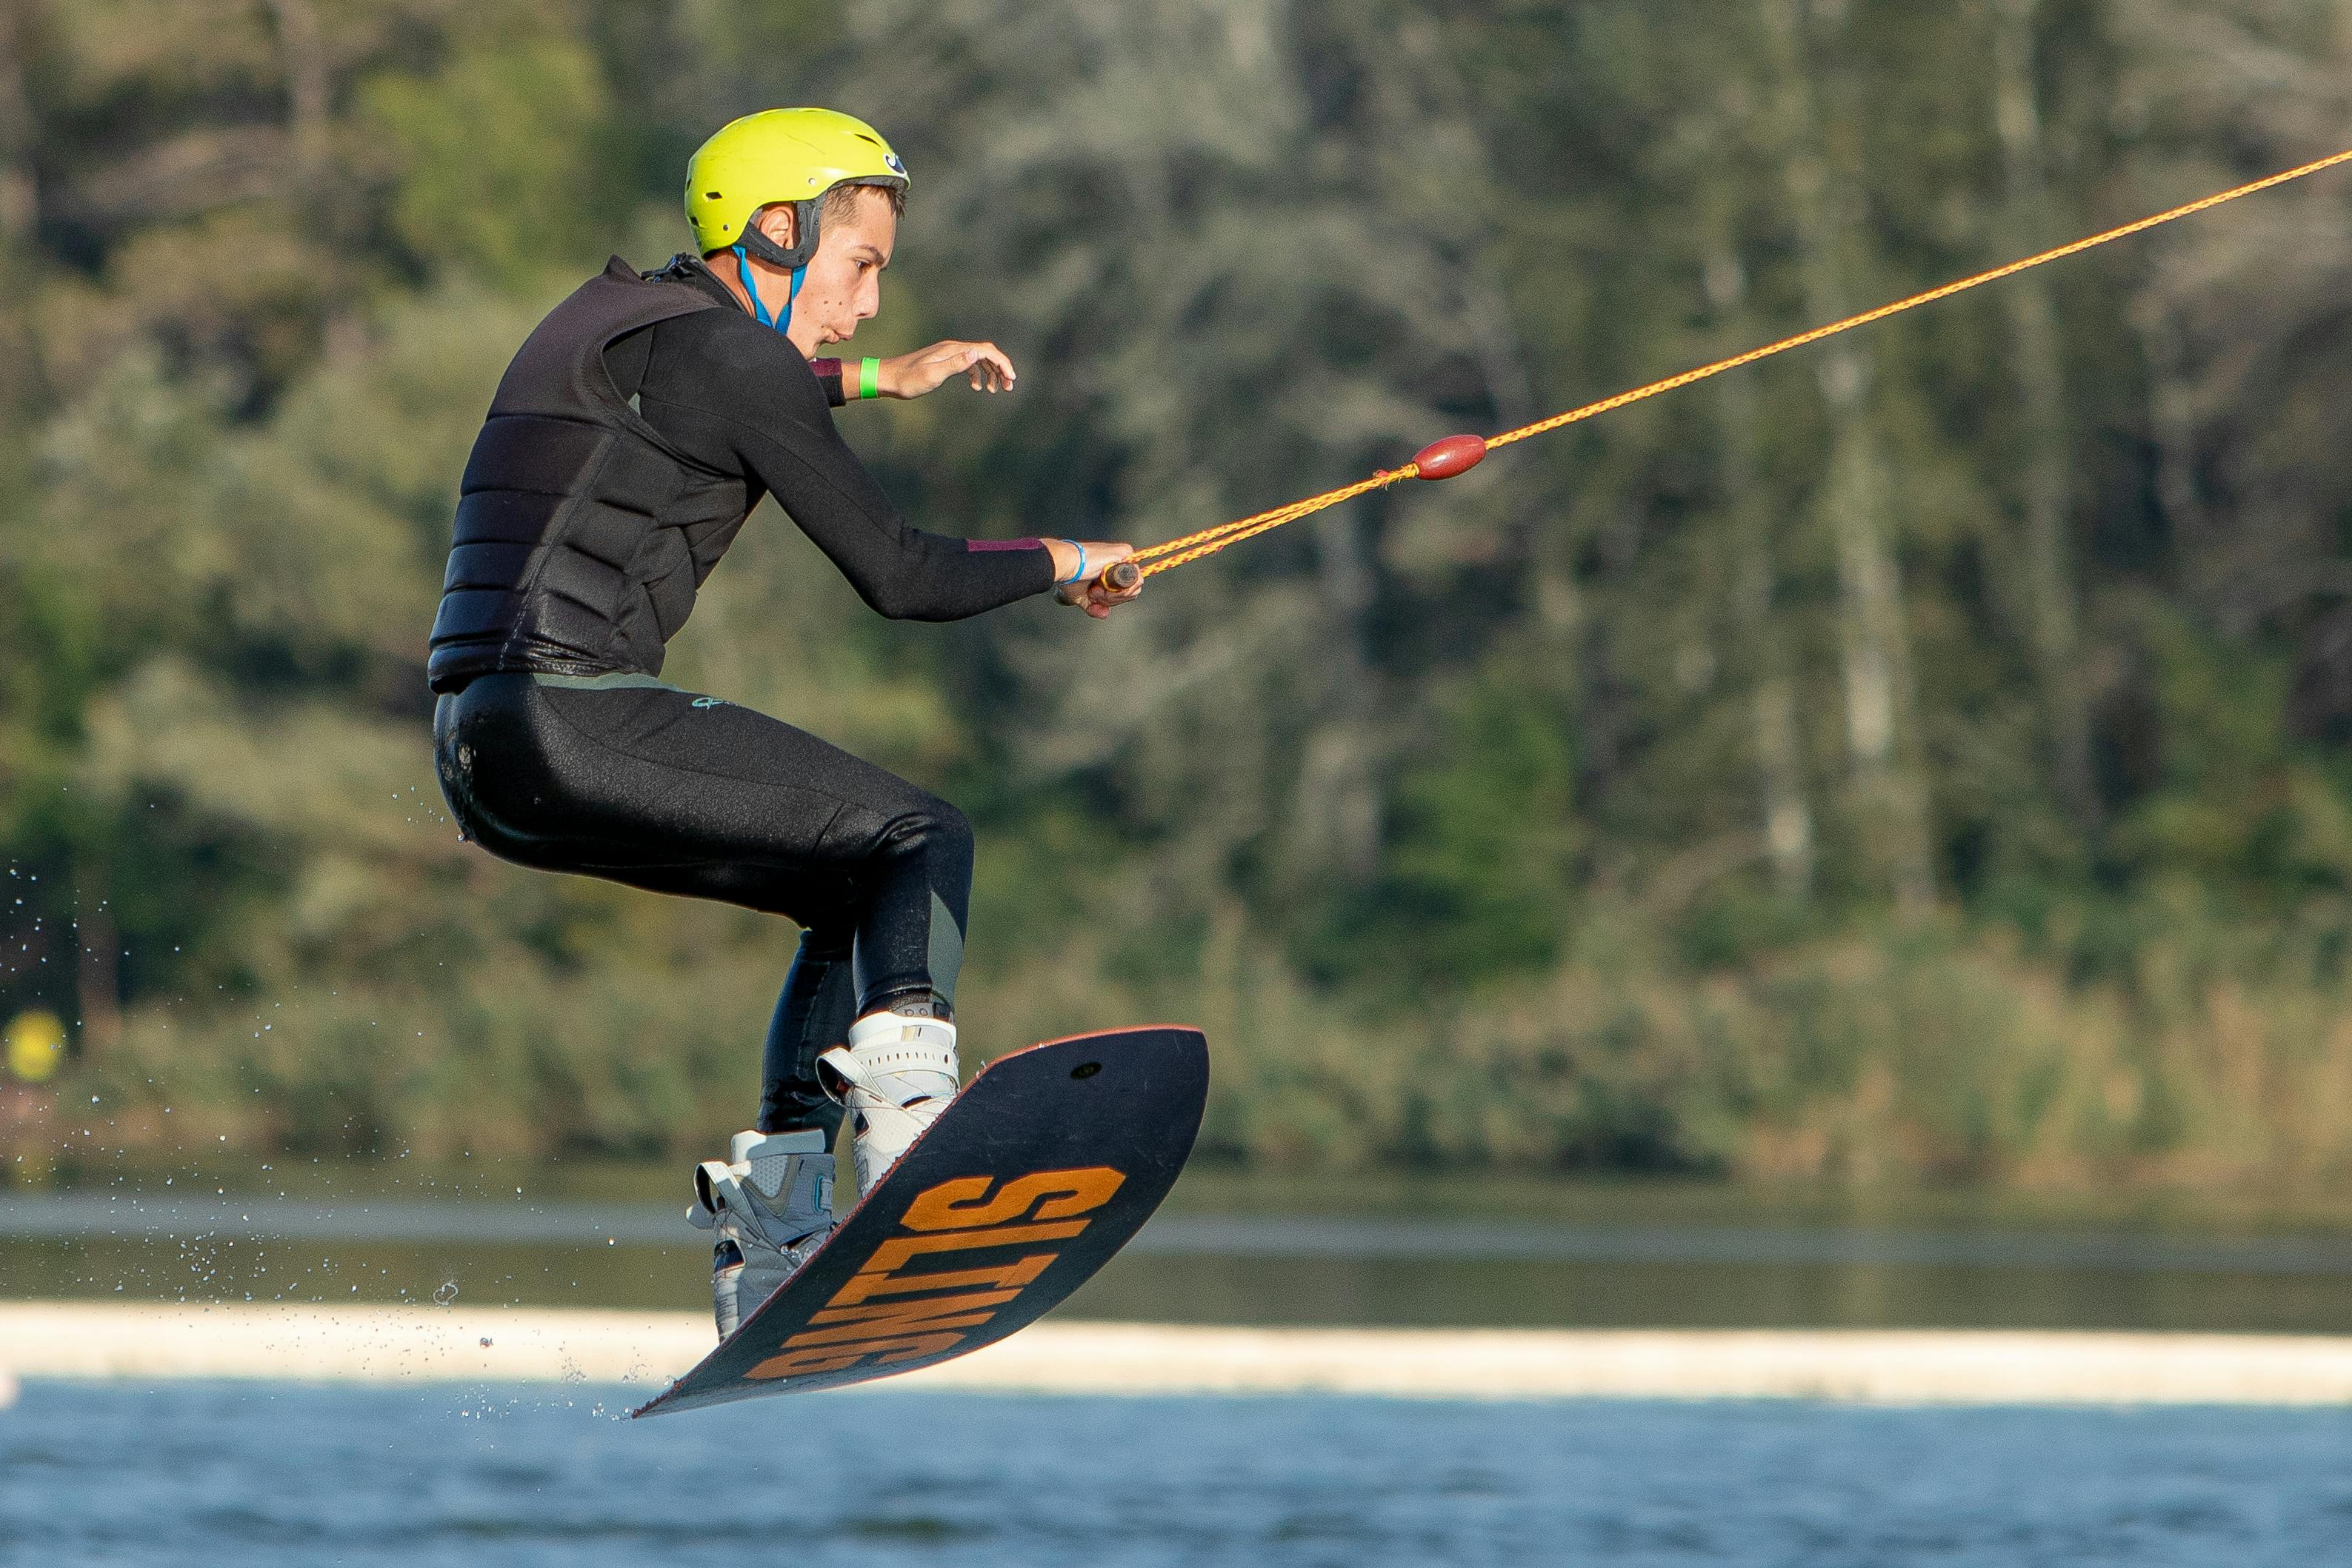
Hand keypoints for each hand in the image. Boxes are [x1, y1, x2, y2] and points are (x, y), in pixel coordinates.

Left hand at [880, 340, 1016, 397]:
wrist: (888, 378)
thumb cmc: (908, 380)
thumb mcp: (932, 375)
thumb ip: (955, 365)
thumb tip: (975, 354)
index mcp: (953, 350)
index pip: (986, 350)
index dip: (1002, 363)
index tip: (1011, 380)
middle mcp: (953, 348)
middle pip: (986, 352)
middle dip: (1000, 368)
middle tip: (1008, 386)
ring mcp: (948, 353)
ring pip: (978, 358)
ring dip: (991, 372)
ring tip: (995, 389)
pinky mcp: (943, 361)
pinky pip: (967, 363)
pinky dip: (977, 373)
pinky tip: (977, 387)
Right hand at [1047, 540, 1141, 618]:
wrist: (1067, 564)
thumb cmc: (1070, 576)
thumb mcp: (1083, 596)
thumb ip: (1095, 606)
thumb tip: (1105, 614)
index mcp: (1112, 569)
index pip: (1127, 590)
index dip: (1113, 599)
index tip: (1094, 596)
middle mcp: (1120, 561)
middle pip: (1133, 590)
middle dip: (1112, 598)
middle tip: (1094, 591)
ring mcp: (1125, 556)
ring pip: (1134, 587)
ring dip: (1113, 594)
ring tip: (1096, 587)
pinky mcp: (1126, 552)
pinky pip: (1133, 578)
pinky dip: (1117, 588)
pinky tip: (1102, 583)